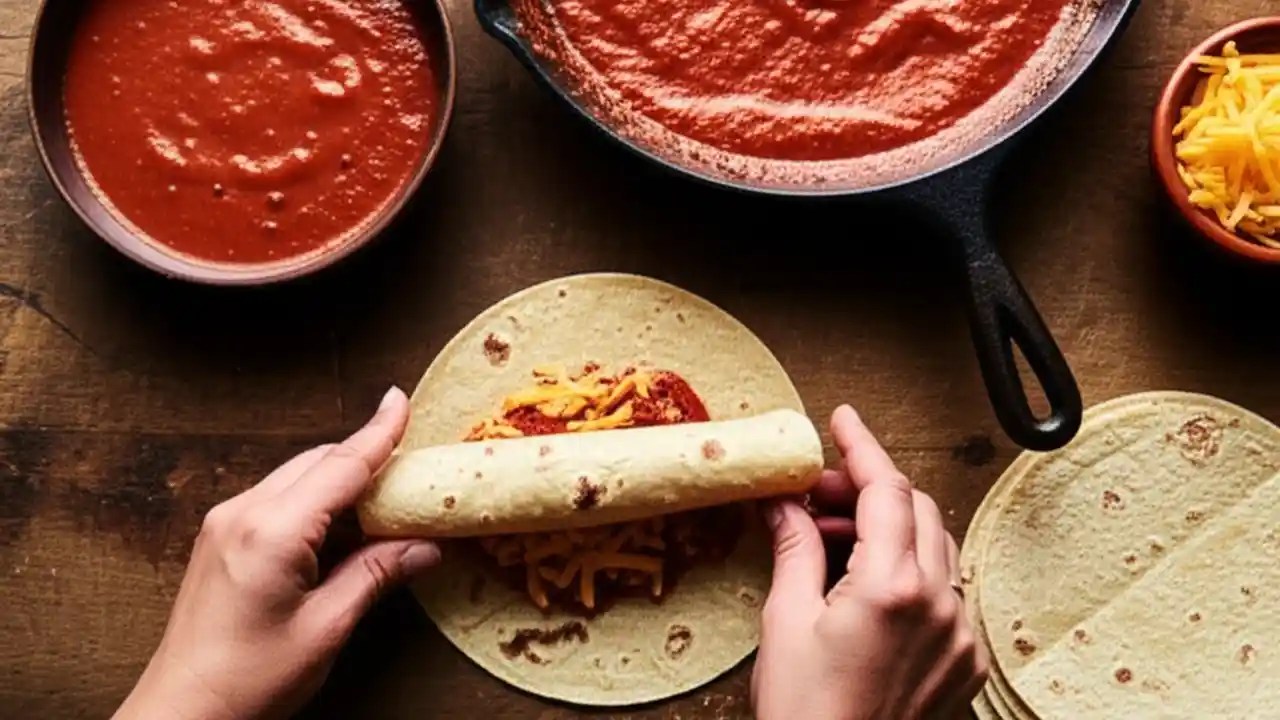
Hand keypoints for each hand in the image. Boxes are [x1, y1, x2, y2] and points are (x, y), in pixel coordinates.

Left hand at [115, 387, 439, 719]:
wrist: (182, 713)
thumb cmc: (248, 681)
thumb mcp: (325, 628)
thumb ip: (374, 575)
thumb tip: (424, 546)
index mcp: (271, 532)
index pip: (340, 467)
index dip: (377, 434)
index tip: (402, 400)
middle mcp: (243, 514)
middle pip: (319, 463)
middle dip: (366, 457)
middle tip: (412, 465)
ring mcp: (225, 523)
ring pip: (298, 477)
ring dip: (341, 479)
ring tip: (386, 498)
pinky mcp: (220, 537)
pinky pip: (278, 497)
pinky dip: (316, 499)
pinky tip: (342, 523)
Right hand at [752, 405, 987, 719]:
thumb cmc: (806, 713)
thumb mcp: (785, 620)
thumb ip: (795, 549)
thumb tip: (785, 504)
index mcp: (891, 588)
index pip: (887, 488)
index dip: (862, 446)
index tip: (844, 421)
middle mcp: (938, 605)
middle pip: (916, 508)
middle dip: (869, 488)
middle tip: (819, 492)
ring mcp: (959, 635)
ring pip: (935, 545)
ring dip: (890, 527)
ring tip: (835, 539)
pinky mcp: (965, 661)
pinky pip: (946, 589)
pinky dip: (910, 569)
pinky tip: (866, 583)